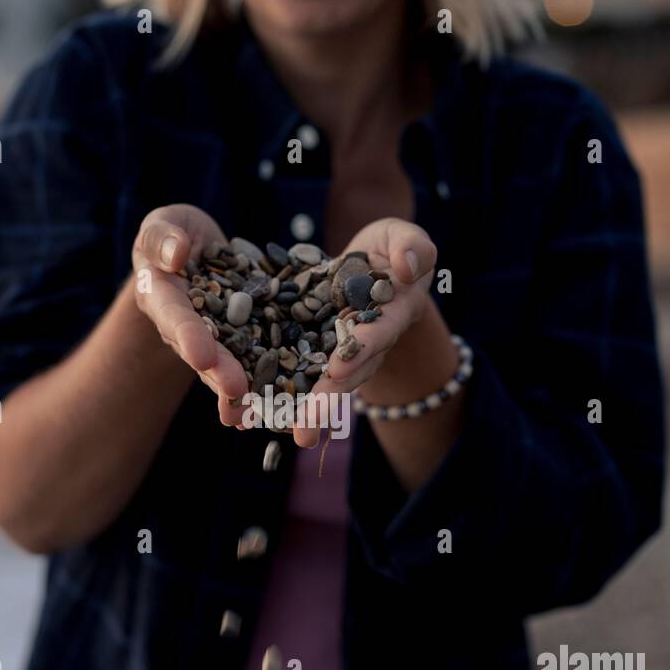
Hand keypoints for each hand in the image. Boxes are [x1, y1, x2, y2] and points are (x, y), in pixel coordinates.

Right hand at [131, 204, 248, 422]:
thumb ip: (163, 236)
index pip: (174, 316)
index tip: (201, 354)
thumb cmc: (175, 234)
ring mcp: (213, 337)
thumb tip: (176, 255)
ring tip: (253, 409)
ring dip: (240, 387)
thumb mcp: (165, 222)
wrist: (196, 251)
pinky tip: (278, 404)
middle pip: (202, 351)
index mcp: (161, 297)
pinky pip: (253, 359)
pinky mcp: (242, 339)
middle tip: (236, 388)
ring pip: (226, 365)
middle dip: (218, 370)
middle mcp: (184, 326)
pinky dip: (265, 380)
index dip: (187, 335)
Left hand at [293, 218, 438, 448]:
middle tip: (305, 429)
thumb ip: (412, 247)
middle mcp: (367, 343)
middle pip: (348, 374)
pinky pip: (296, 371)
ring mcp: (340, 350)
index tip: (338, 368)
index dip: (360, 351)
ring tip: (284, 433)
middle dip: (327, 400)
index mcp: (392, 316)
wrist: (368, 260)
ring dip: (304, 409)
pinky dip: (279, 392)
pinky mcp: (313, 348)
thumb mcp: (402, 235)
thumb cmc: (391, 246)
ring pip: (323, 382)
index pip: (377, 335)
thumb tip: (408, 268)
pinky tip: (256, 413)